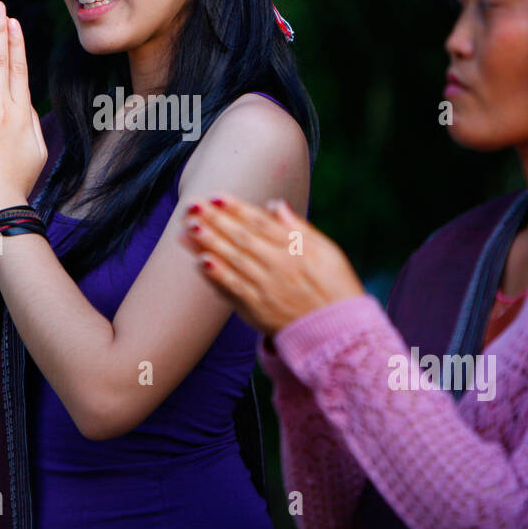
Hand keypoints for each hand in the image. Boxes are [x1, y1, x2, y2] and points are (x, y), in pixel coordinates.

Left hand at [182, 193, 364, 335]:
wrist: (340, 332)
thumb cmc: (335, 286)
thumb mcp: (327, 251)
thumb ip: (298, 228)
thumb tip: (274, 205)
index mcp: (296, 249)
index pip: (259, 223)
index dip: (235, 208)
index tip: (214, 196)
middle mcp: (279, 266)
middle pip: (241, 238)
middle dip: (214, 220)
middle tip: (191, 206)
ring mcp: (266, 289)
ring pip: (232, 261)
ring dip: (208, 243)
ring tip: (187, 228)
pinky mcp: (257, 310)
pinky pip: (233, 289)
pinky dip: (216, 276)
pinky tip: (200, 261)